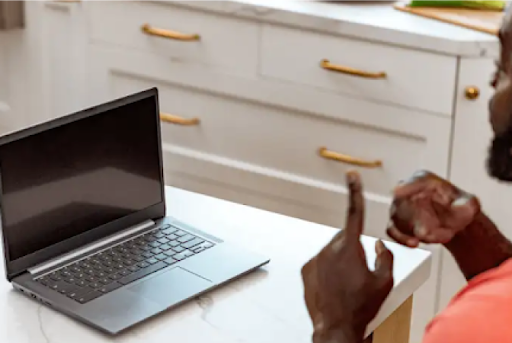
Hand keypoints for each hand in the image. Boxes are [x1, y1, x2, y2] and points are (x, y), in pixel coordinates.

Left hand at [301, 171, 393, 342]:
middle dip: (353, 244)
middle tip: (360, 268)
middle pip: (344, 236)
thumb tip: (380, 245)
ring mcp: (315, 259)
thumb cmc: (360, 307)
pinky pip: (320, 260)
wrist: (336, 327)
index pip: (354, 213)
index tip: (351, 177)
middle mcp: (329, 249)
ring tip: (347, 281)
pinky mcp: (306, 268)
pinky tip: (335, 284)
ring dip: (341, 257)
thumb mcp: (384, 282)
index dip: (354, 192)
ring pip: (332, 248)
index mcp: (350, 248)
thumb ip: (386, 257)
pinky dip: (329, 267)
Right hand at [387, 170, 480, 247]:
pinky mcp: (396, 223)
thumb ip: (469, 204)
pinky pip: (392, 230)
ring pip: (399, 218)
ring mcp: (398, 208)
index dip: (406, 186)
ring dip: (416, 230)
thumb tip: (464, 206)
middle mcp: (407, 191)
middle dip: (414, 217)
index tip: (398, 191)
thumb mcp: (470, 204)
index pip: (414, 181)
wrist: (453, 223)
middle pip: (402, 202)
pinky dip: (401, 237)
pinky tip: (414, 243)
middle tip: (431, 231)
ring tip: (439, 237)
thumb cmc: (459, 208)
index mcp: (424, 180)